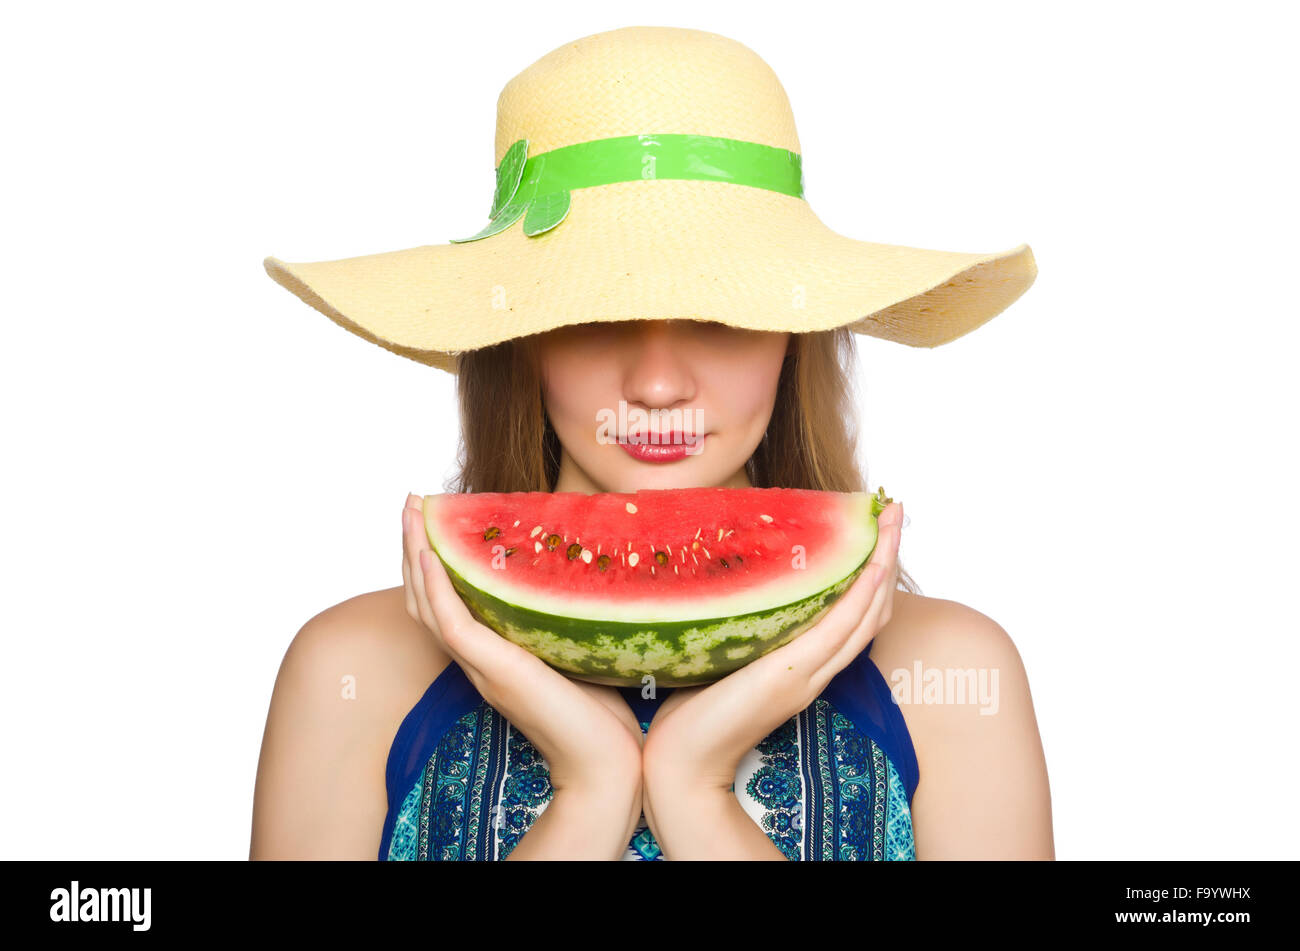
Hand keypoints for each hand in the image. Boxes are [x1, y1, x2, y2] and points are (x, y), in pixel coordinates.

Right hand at [401, 493, 643, 795]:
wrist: (610, 766)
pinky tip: (427, 557)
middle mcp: (479, 660)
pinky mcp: (494, 672)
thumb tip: (591, 574)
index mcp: (495, 657)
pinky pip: (451, 625)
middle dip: (414, 547)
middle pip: (427, 598)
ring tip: (410, 513)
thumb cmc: (606, 718)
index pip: (450, 603)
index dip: (436, 562)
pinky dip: (435, 589)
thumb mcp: (580, 654)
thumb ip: (570, 621)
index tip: (436, 518)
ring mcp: (482, 666)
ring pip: (428, 605)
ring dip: (414, 555)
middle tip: (410, 502)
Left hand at [640, 501, 903, 802]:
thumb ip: (734, 626)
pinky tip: (873, 566)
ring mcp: (809, 674)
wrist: (679, 763)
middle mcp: (815, 669)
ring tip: (895, 522)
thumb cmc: (686, 714)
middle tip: (897, 511)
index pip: (849, 615)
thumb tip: (718, 579)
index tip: (872, 530)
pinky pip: (841, 631)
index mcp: (802, 665)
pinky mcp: (794, 676)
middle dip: (887, 557)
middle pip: (869, 608)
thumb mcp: (720, 656)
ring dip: (884, 564)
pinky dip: (862, 596)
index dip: (868, 574)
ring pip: (865, 614)